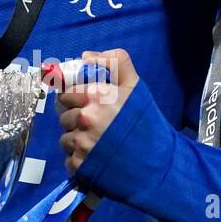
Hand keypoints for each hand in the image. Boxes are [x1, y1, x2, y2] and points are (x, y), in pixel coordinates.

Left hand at [56, 49, 139, 175]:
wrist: (157, 163)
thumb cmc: (145, 122)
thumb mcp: (135, 86)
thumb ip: (115, 62)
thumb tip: (86, 56)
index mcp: (96, 96)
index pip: (65, 93)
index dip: (73, 98)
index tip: (83, 104)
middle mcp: (86, 119)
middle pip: (63, 116)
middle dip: (74, 119)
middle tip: (93, 124)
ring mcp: (82, 144)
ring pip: (64, 138)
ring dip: (76, 140)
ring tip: (97, 142)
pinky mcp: (80, 165)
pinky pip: (68, 159)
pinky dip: (79, 159)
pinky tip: (96, 157)